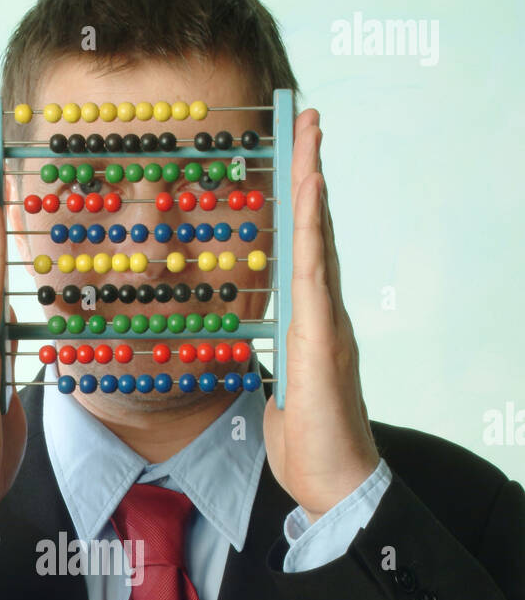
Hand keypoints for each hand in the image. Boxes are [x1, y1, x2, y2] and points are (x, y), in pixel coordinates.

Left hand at [263, 109, 378, 523]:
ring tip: (308, 134)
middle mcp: (325, 314)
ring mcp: (328, 323)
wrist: (336, 482)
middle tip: (306, 118)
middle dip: (310, 172)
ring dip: (311, 183)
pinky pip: (313, 274)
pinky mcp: (323, 340)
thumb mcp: (282, 392)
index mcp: (312, 323)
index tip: (293, 157)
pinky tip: (309, 192)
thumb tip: (263, 349)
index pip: (304, 251)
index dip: (299, 203)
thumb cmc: (308, 443)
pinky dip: (312, 229)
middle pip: (315, 230)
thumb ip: (277, 363)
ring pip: (317, 240)